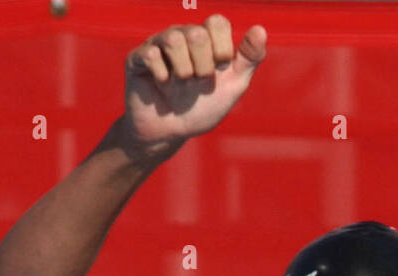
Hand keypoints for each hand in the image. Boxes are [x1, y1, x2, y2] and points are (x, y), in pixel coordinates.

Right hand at [123, 16, 266, 156]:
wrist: (171, 132)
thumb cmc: (203, 107)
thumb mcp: (233, 85)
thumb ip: (249, 58)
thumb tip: (261, 29)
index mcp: (206, 37)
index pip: (217, 22)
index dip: (223, 49)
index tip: (220, 69)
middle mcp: (181, 35)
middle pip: (197, 33)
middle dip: (204, 66)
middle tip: (199, 82)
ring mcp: (158, 44)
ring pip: (173, 39)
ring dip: (184, 71)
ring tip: (181, 84)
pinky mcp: (137, 57)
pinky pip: (151, 54)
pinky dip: (162, 75)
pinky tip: (163, 84)